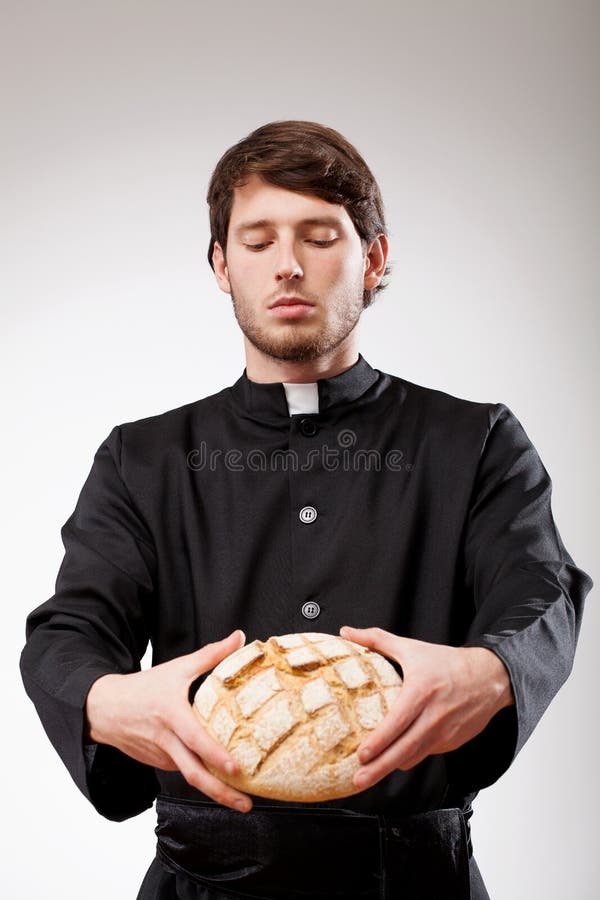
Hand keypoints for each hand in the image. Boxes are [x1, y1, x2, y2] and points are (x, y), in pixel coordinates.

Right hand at [85, 629, 252, 812]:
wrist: (106, 708)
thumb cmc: (145, 687)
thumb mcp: (177, 667)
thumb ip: (211, 655)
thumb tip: (240, 637)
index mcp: (171, 714)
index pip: (195, 739)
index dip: (215, 755)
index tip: (235, 769)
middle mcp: (166, 740)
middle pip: (194, 774)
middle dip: (221, 793)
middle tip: (246, 806)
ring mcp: (161, 756)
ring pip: (190, 776)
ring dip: (215, 790)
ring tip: (242, 800)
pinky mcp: (158, 763)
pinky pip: (183, 770)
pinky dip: (201, 778)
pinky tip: (221, 782)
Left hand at [339, 625, 513, 790]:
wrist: (489, 677)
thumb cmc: (447, 663)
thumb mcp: (411, 648)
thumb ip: (377, 639)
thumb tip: (347, 632)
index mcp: (422, 692)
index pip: (398, 722)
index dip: (379, 742)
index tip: (361, 754)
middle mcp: (434, 716)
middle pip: (404, 750)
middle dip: (379, 769)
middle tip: (358, 780)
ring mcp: (445, 733)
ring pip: (414, 757)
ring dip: (392, 768)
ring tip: (368, 776)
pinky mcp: (452, 743)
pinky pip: (425, 754)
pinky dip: (409, 757)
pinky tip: (396, 758)